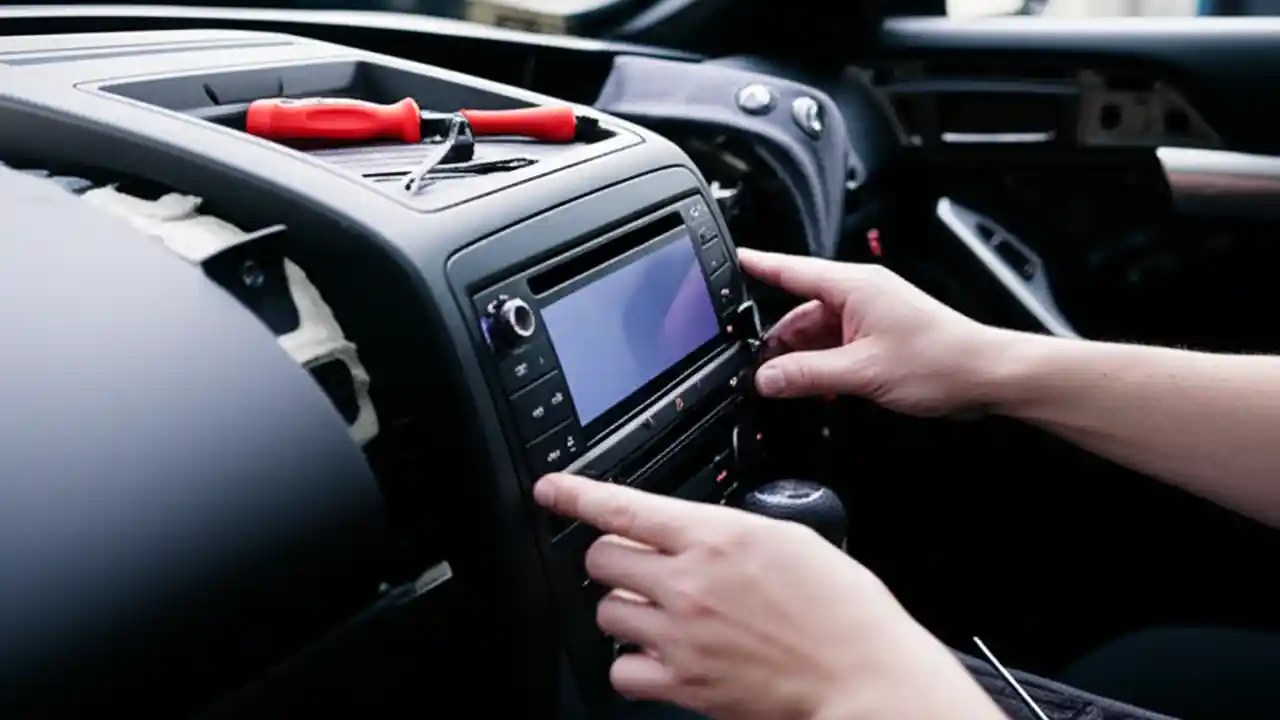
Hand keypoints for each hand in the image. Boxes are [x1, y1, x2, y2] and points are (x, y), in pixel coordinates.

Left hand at [534, 473, 1004, 719]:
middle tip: (639, 566)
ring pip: (607, 613)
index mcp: (717, 537)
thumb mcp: (789, 540)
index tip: (551, 489)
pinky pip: (622, 671)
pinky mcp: (684, 686)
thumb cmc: (842, 610)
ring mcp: (681, 637)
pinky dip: (633, 664)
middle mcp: (689, 584)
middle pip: (602, 560)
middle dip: (613, 558)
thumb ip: (729, 532)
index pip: (625, 507)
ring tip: (662, 614)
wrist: (864, 676)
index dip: (577, 494)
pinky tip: (661, 656)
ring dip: (625, 609)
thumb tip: (693, 533)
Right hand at [738, 248, 1003, 416]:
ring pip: (816, 333)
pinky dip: (822, 366)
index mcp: (854, 287)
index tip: (732, 260)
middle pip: (799, 311)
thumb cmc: (941, 361)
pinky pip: (836, 347)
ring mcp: (870, 316)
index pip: (792, 270)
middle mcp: (860, 295)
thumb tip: (767, 378)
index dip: (759, 266)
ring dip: (801, 359)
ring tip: (787, 386)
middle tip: (756, 369)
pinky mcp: (878, 337)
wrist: (985, 375)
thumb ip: (808, 375)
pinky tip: (817, 389)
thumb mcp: (862, 372)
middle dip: (777, 341)